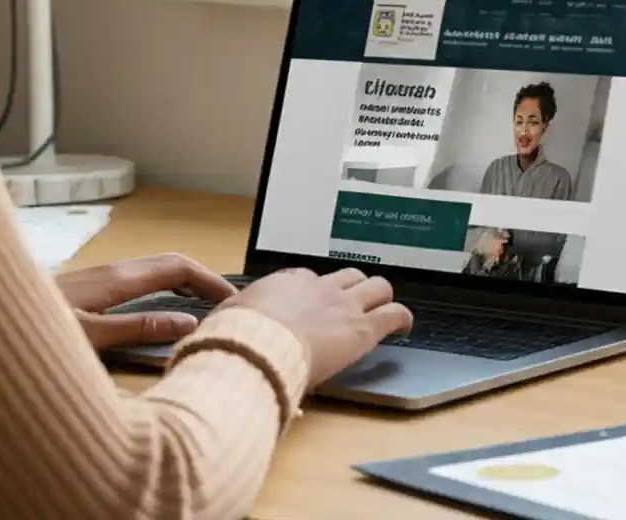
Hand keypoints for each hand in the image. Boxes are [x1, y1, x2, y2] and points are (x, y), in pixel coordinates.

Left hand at [57, 254, 237, 349]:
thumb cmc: (30, 330)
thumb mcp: (88, 337)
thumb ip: (137, 329)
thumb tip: (185, 322)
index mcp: (117, 279)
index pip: (177, 266)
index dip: (211, 280)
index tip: (236, 300)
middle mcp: (112, 272)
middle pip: (170, 264)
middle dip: (205, 279)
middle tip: (231, 305)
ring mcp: (101, 279)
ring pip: (155, 271)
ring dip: (186, 283)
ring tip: (207, 307)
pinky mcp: (90, 291)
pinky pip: (141, 282)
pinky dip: (165, 290)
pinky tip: (164, 311)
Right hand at [220, 268, 412, 388]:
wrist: (255, 347)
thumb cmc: (235, 337)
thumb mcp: (226, 320)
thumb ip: (233, 321)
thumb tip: (220, 330)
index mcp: (285, 282)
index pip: (308, 280)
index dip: (314, 294)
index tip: (312, 308)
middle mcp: (319, 287)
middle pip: (349, 276)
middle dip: (354, 289)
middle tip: (354, 306)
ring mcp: (344, 304)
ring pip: (377, 287)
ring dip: (380, 298)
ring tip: (382, 312)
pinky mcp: (362, 328)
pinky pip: (394, 314)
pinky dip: (402, 318)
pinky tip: (405, 327)